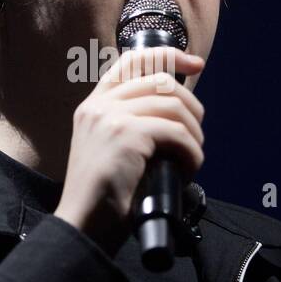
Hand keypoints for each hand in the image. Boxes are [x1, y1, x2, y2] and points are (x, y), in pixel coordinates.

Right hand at [55, 46, 205, 254]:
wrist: (84, 226)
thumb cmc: (103, 199)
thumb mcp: (111, 150)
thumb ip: (131, 124)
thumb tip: (178, 111)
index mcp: (94, 106)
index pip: (132, 60)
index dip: (169, 55)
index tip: (195, 64)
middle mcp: (99, 106)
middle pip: (162, 80)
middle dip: (191, 106)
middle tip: (196, 136)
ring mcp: (111, 117)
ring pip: (174, 106)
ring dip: (194, 134)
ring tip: (190, 158)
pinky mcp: (126, 134)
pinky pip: (177, 133)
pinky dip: (192, 153)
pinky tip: (187, 170)